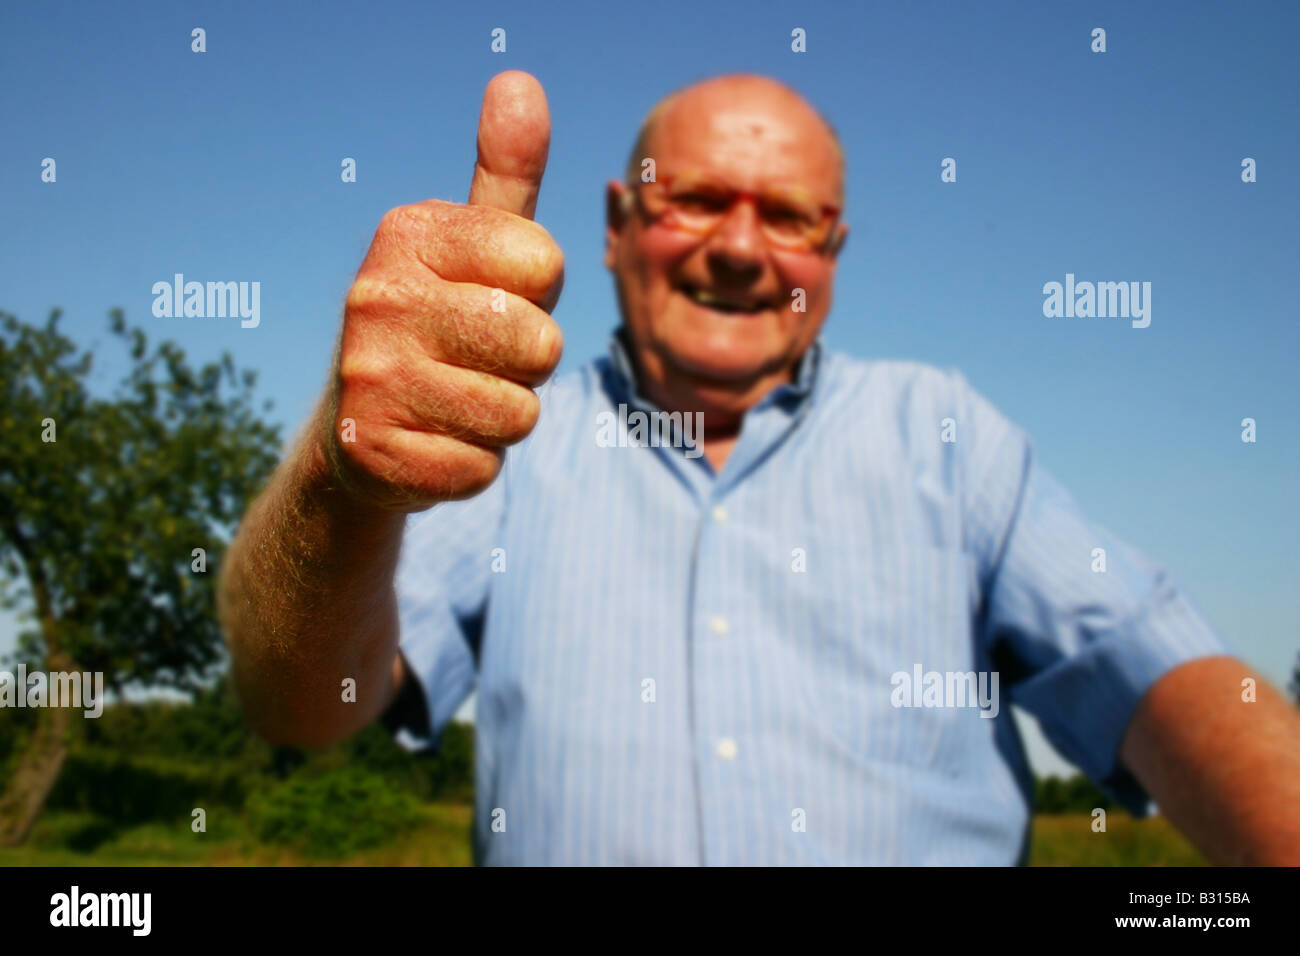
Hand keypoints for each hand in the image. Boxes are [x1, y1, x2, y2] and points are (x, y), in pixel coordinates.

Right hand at [327, 70, 563, 509]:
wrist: (360, 429)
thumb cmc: (443, 324)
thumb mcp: (474, 246)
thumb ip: (505, 174)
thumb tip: (519, 80)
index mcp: (406, 234)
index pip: (546, 264)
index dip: (537, 294)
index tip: (491, 297)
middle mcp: (375, 298)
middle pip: (539, 343)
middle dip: (528, 364)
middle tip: (478, 360)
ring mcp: (368, 378)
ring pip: (516, 414)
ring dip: (503, 418)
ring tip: (456, 402)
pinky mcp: (374, 453)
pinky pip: (482, 469)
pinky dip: (472, 466)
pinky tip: (433, 443)